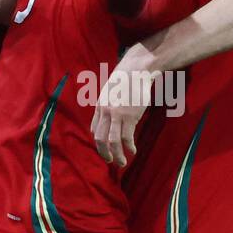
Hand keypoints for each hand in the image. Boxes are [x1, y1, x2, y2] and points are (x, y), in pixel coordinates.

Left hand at [90, 44, 156, 166]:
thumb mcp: (111, 90)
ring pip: (113, 142)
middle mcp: (105, 112)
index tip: (105, 148)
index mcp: (100, 106)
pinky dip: (129, 147)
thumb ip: (109, 103)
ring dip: (117, 155)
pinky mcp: (129, 117)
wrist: (137, 70)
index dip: (99, 142)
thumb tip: (110, 114)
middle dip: (104, 153)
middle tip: (110, 160)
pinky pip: (126, 138)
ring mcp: (117, 115)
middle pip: (100, 139)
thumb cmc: (126, 78)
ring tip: (121, 162)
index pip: (95, 129)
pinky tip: (133, 151)